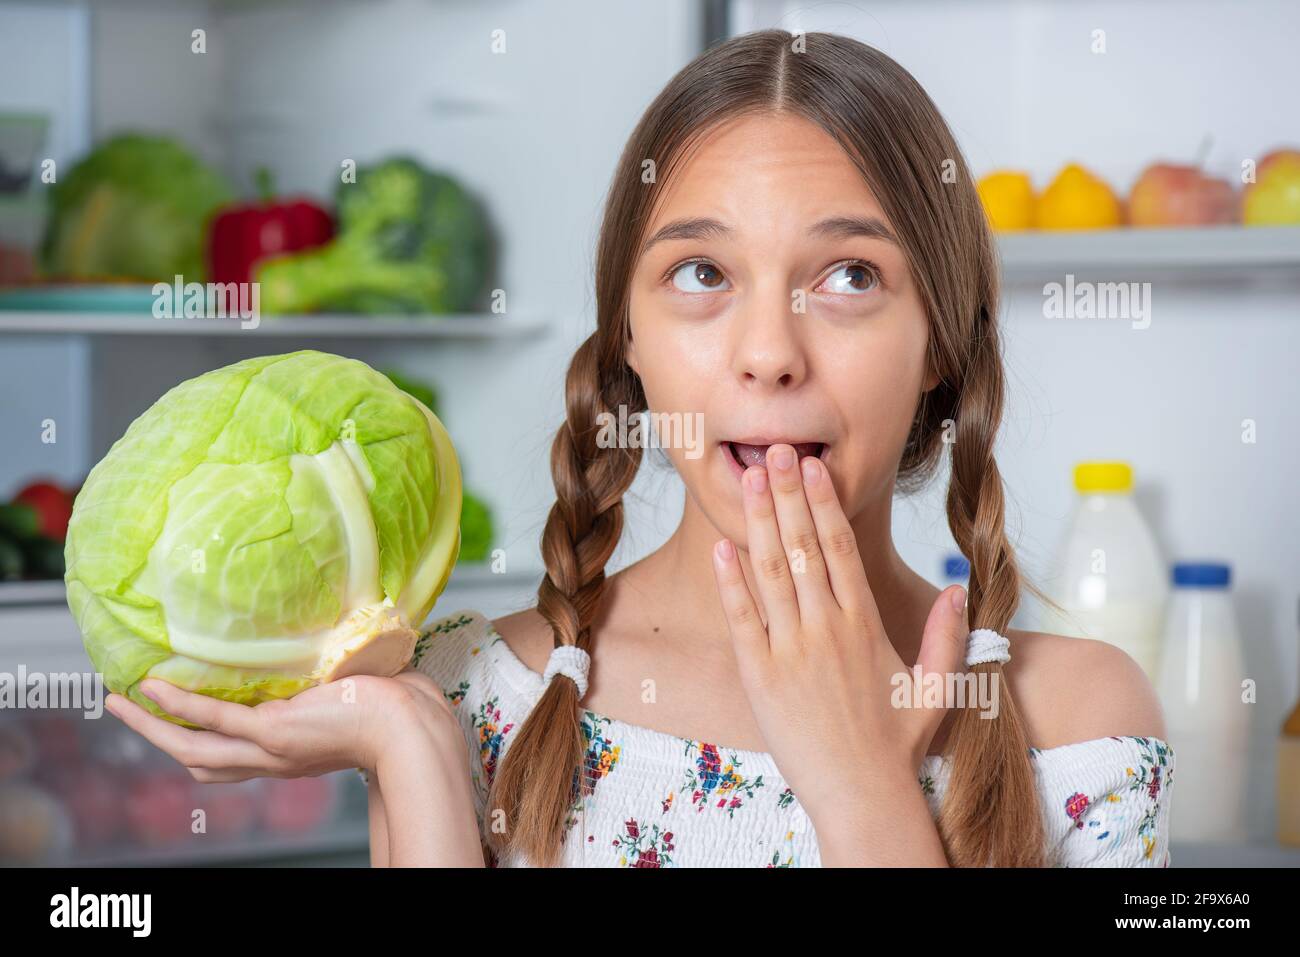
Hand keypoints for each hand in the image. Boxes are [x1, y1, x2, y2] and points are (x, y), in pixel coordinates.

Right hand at [104, 668, 460, 783]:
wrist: (414, 729)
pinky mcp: (274, 731)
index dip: (197, 741)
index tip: (176, 721)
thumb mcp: (353, 696)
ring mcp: (270, 748)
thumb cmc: (399, 710)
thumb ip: (335, 680)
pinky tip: (152, 687)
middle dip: (156, 737)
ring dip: (150, 725)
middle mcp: (272, 758)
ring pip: (191, 745)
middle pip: (197, 759)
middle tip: (126, 710)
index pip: (231, 758)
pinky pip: (214, 720)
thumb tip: (342, 642)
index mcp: (289, 752)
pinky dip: (179, 705)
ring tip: (118, 700)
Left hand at [710, 443, 969, 818]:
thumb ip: (948, 636)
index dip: (823, 502)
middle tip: (772, 449)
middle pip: (802, 546)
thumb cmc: (898, 745)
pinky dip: (729, 583)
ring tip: (748, 478)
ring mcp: (790, 650)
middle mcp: (827, 628)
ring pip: (770, 572)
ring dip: (758, 522)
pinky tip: (721, 548)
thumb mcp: (937, 688)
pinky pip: (741, 620)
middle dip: (786, 493)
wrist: (862, 797)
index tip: (812, 465)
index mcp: (865, 624)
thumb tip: (959, 591)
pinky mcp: (760, 676)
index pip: (841, 548)